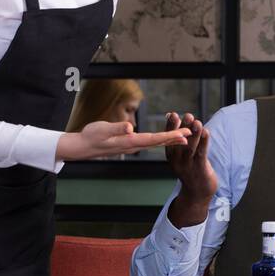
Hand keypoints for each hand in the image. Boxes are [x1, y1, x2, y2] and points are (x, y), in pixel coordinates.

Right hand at [57, 120, 189, 161]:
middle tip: (192, 134)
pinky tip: (166, 138)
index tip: (184, 135)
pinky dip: (160, 139)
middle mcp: (133, 146)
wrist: (82, 147)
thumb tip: (130, 128)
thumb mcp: (102, 129)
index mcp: (130, 142)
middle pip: (159, 142)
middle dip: (175, 138)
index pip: (154, 139)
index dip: (170, 137)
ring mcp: (132, 146)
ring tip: (184, 136)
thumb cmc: (91, 136)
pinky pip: (149, 142)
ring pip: (155, 143)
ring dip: (170, 139)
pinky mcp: (130, 144)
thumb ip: (116, 129)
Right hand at [165, 112, 216, 200]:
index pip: (168, 139)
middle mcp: (177, 161)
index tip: (173, 114)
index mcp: (171, 155)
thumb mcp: (180, 152)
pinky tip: (206, 132)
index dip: (170, 126)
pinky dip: (204, 142)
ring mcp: (188, 166)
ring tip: (197, 122)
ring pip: (190, 148)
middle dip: (184, 127)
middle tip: (188, 115)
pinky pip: (201, 154)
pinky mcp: (200, 169)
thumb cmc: (191, 167)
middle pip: (179, 142)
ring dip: (194, 134)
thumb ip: (177, 135)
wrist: (197, 192)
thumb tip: (171, 115)